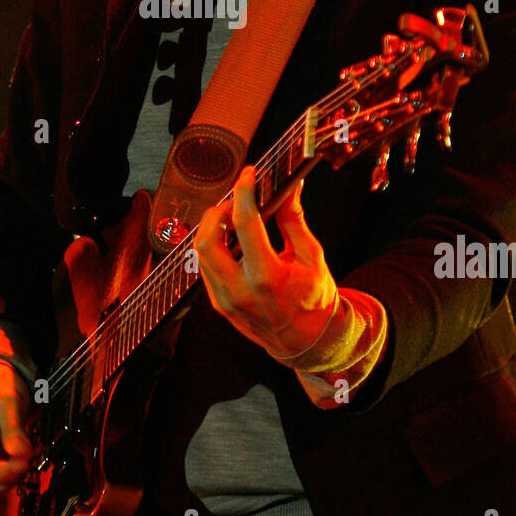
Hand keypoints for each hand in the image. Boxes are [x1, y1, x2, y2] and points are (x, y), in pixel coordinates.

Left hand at [195, 166, 346, 362]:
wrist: (307, 341)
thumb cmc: (314, 299)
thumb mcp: (311, 257)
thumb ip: (294, 220)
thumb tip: (289, 186)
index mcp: (268, 278)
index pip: (245, 224)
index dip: (245, 192)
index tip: (249, 174)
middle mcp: (240, 291)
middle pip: (207, 240)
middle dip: (217, 212)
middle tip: (234, 201)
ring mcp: (225, 301)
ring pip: (201, 253)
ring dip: (213, 229)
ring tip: (233, 218)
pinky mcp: (219, 305)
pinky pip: (206, 268)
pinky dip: (215, 248)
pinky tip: (232, 240)